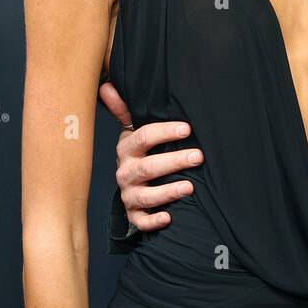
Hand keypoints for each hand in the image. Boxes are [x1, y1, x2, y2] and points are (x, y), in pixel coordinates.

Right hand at [98, 79, 201, 231]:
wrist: (131, 183)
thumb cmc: (139, 152)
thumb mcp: (132, 130)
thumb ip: (124, 110)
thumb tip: (108, 85)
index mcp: (127, 148)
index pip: (144, 137)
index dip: (165, 132)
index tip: (187, 129)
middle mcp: (125, 171)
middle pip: (148, 167)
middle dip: (174, 161)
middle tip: (199, 157)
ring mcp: (129, 194)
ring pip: (145, 195)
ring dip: (168, 191)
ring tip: (190, 187)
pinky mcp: (134, 214)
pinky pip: (140, 221)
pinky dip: (153, 221)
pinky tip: (169, 218)